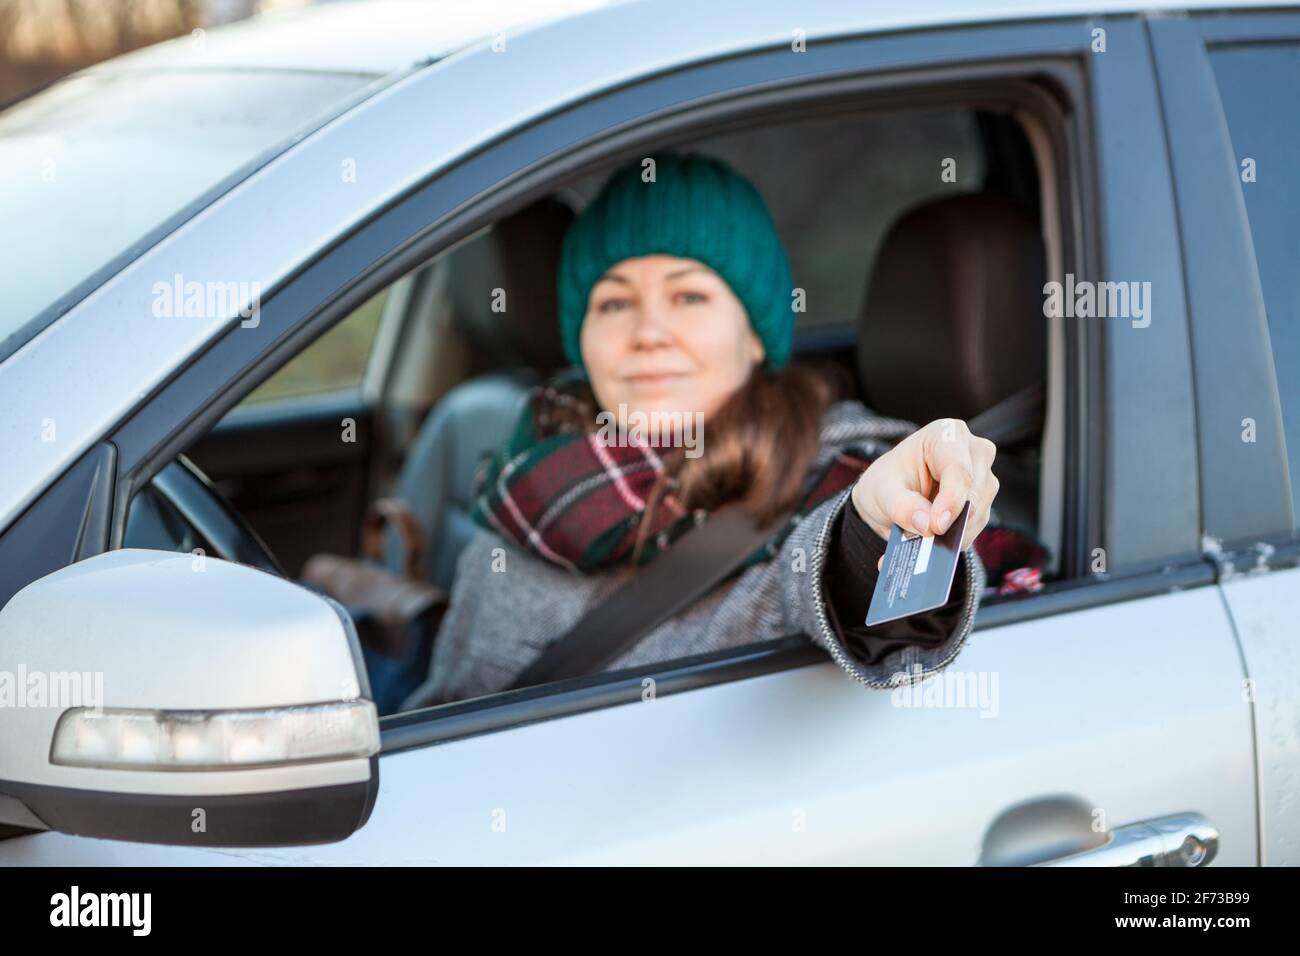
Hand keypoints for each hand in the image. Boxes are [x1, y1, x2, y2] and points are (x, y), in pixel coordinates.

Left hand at [850, 418, 998, 566]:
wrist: (889, 495)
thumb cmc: (887, 482)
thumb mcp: (881, 491)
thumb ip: (901, 506)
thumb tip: (926, 525)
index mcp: (946, 434)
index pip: (958, 469)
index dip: (951, 500)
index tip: (937, 526)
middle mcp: (973, 452)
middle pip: (975, 492)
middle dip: (952, 521)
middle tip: (926, 539)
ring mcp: (982, 478)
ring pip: (978, 514)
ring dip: (951, 533)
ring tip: (921, 541)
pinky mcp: (983, 503)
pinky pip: (974, 529)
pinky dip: (952, 541)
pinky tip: (931, 545)